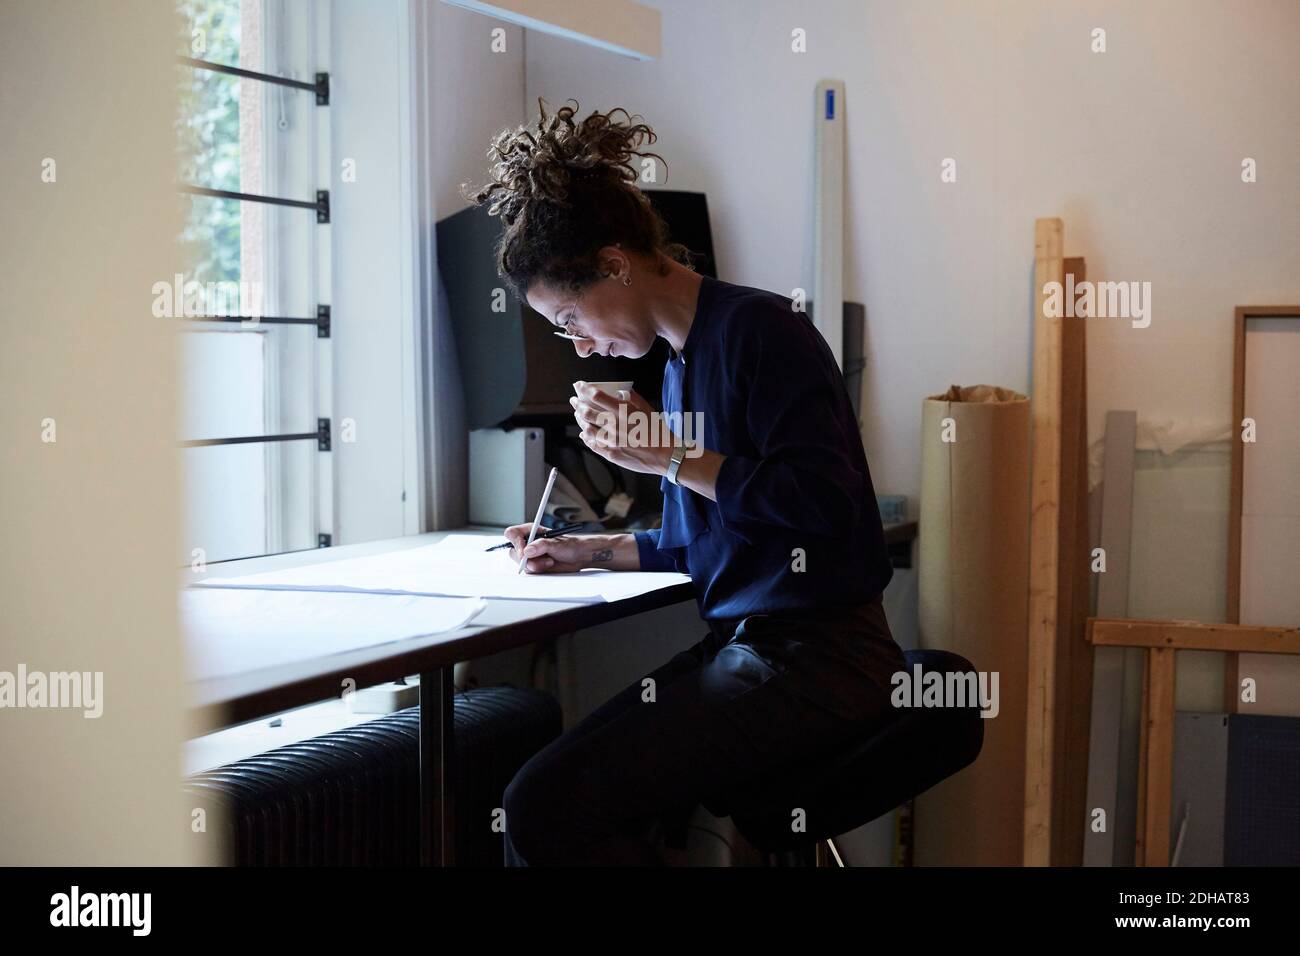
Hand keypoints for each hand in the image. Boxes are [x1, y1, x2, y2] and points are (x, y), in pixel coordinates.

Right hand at [503, 524, 618, 573]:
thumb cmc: (570, 545)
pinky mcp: (535, 565)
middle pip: (514, 551)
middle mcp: (529, 542)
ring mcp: (531, 555)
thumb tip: (527, 551)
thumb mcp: (556, 543)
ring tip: (549, 561)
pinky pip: (529, 570)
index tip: (524, 552)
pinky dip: (538, 570)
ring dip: (535, 565)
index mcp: (531, 531)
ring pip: (522, 563)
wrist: (579, 557)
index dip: (516, 543)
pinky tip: (549, 565)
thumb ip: (541, 545)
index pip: (512, 534)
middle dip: (525, 559)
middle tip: (536, 561)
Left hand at [569, 382, 672, 476]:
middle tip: (574, 400)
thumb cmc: (658, 431)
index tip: (579, 385)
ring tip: (578, 415)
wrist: (665, 455)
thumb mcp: (648, 409)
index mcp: (624, 411)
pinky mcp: (611, 454)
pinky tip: (584, 433)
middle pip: (587, 412)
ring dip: (580, 420)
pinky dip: (586, 437)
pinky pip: (593, 445)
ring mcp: (612, 441)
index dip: (584, 389)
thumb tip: (621, 390)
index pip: (596, 396)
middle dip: (577, 404)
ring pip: (587, 429)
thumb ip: (633, 398)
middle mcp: (615, 425)